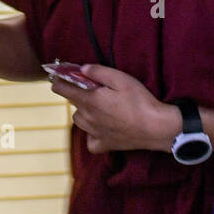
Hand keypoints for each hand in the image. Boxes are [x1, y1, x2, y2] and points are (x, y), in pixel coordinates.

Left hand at [49, 63, 179, 153]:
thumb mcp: (120, 79)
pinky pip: (90, 142)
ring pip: (79, 122)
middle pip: (73, 105)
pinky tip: (100, 129)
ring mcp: (96, 133)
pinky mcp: (106, 144)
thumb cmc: (139, 101)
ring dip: (83, 113)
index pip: (64, 90)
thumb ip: (98, 71)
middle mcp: (88, 118)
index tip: (58, 77)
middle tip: (91, 89)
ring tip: (96, 107)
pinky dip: (91, 135)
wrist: (156, 127)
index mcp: (89, 100)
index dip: (59, 81)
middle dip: (77, 96)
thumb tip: (82, 68)